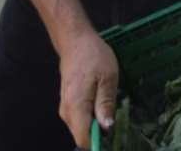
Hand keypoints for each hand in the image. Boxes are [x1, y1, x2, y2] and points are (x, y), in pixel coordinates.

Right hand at [56, 24, 118, 148]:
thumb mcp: (107, 78)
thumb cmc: (93, 56)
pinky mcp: (68, 103)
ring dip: (96, 124)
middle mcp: (67, 111)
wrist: (75, 41)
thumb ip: (106, 104)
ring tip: (109, 105)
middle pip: (82, 135)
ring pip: (81, 127)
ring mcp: (65, 107)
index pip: (83, 139)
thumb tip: (107, 128)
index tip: (113, 137)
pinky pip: (79, 118)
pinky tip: (101, 102)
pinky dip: (91, 116)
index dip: (98, 143)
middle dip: (99, 133)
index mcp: (76, 106)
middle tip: (115, 117)